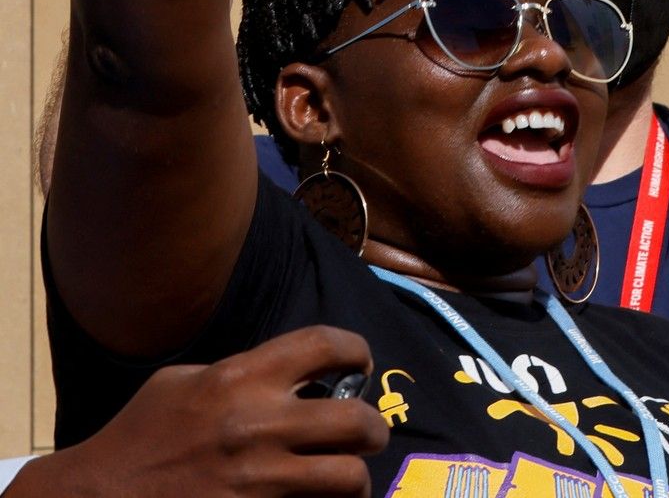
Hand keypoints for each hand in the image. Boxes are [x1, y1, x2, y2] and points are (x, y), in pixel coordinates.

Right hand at [14, 325, 385, 496]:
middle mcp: (258, 425)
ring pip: (350, 479)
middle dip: (372, 430)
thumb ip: (239, 371)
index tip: (360, 365)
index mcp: (240, 378)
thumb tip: (293, 372)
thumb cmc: (138, 437)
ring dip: (356, 478)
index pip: (325, 345)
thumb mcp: (181, 383)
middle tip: (366, 435)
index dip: (356, 350)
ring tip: (348, 478)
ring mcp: (259, 481)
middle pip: (358, 422)